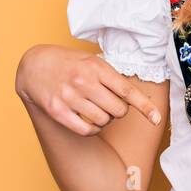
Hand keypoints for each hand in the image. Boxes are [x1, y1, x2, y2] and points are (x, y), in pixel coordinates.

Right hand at [15, 44, 162, 135]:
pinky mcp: (58, 111)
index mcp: (95, 67)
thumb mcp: (91, 61)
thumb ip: (111, 77)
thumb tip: (135, 100)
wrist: (34, 65)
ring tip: (95, 108)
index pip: (127, 91)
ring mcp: (69, 97)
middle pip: (119, 110)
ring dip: (105, 119)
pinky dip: (92, 129)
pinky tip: (88, 120)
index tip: (157, 119)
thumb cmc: (69, 63)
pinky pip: (86, 130)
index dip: (145, 107)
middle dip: (119, 111)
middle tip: (109, 103)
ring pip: (104, 121)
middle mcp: (83, 81)